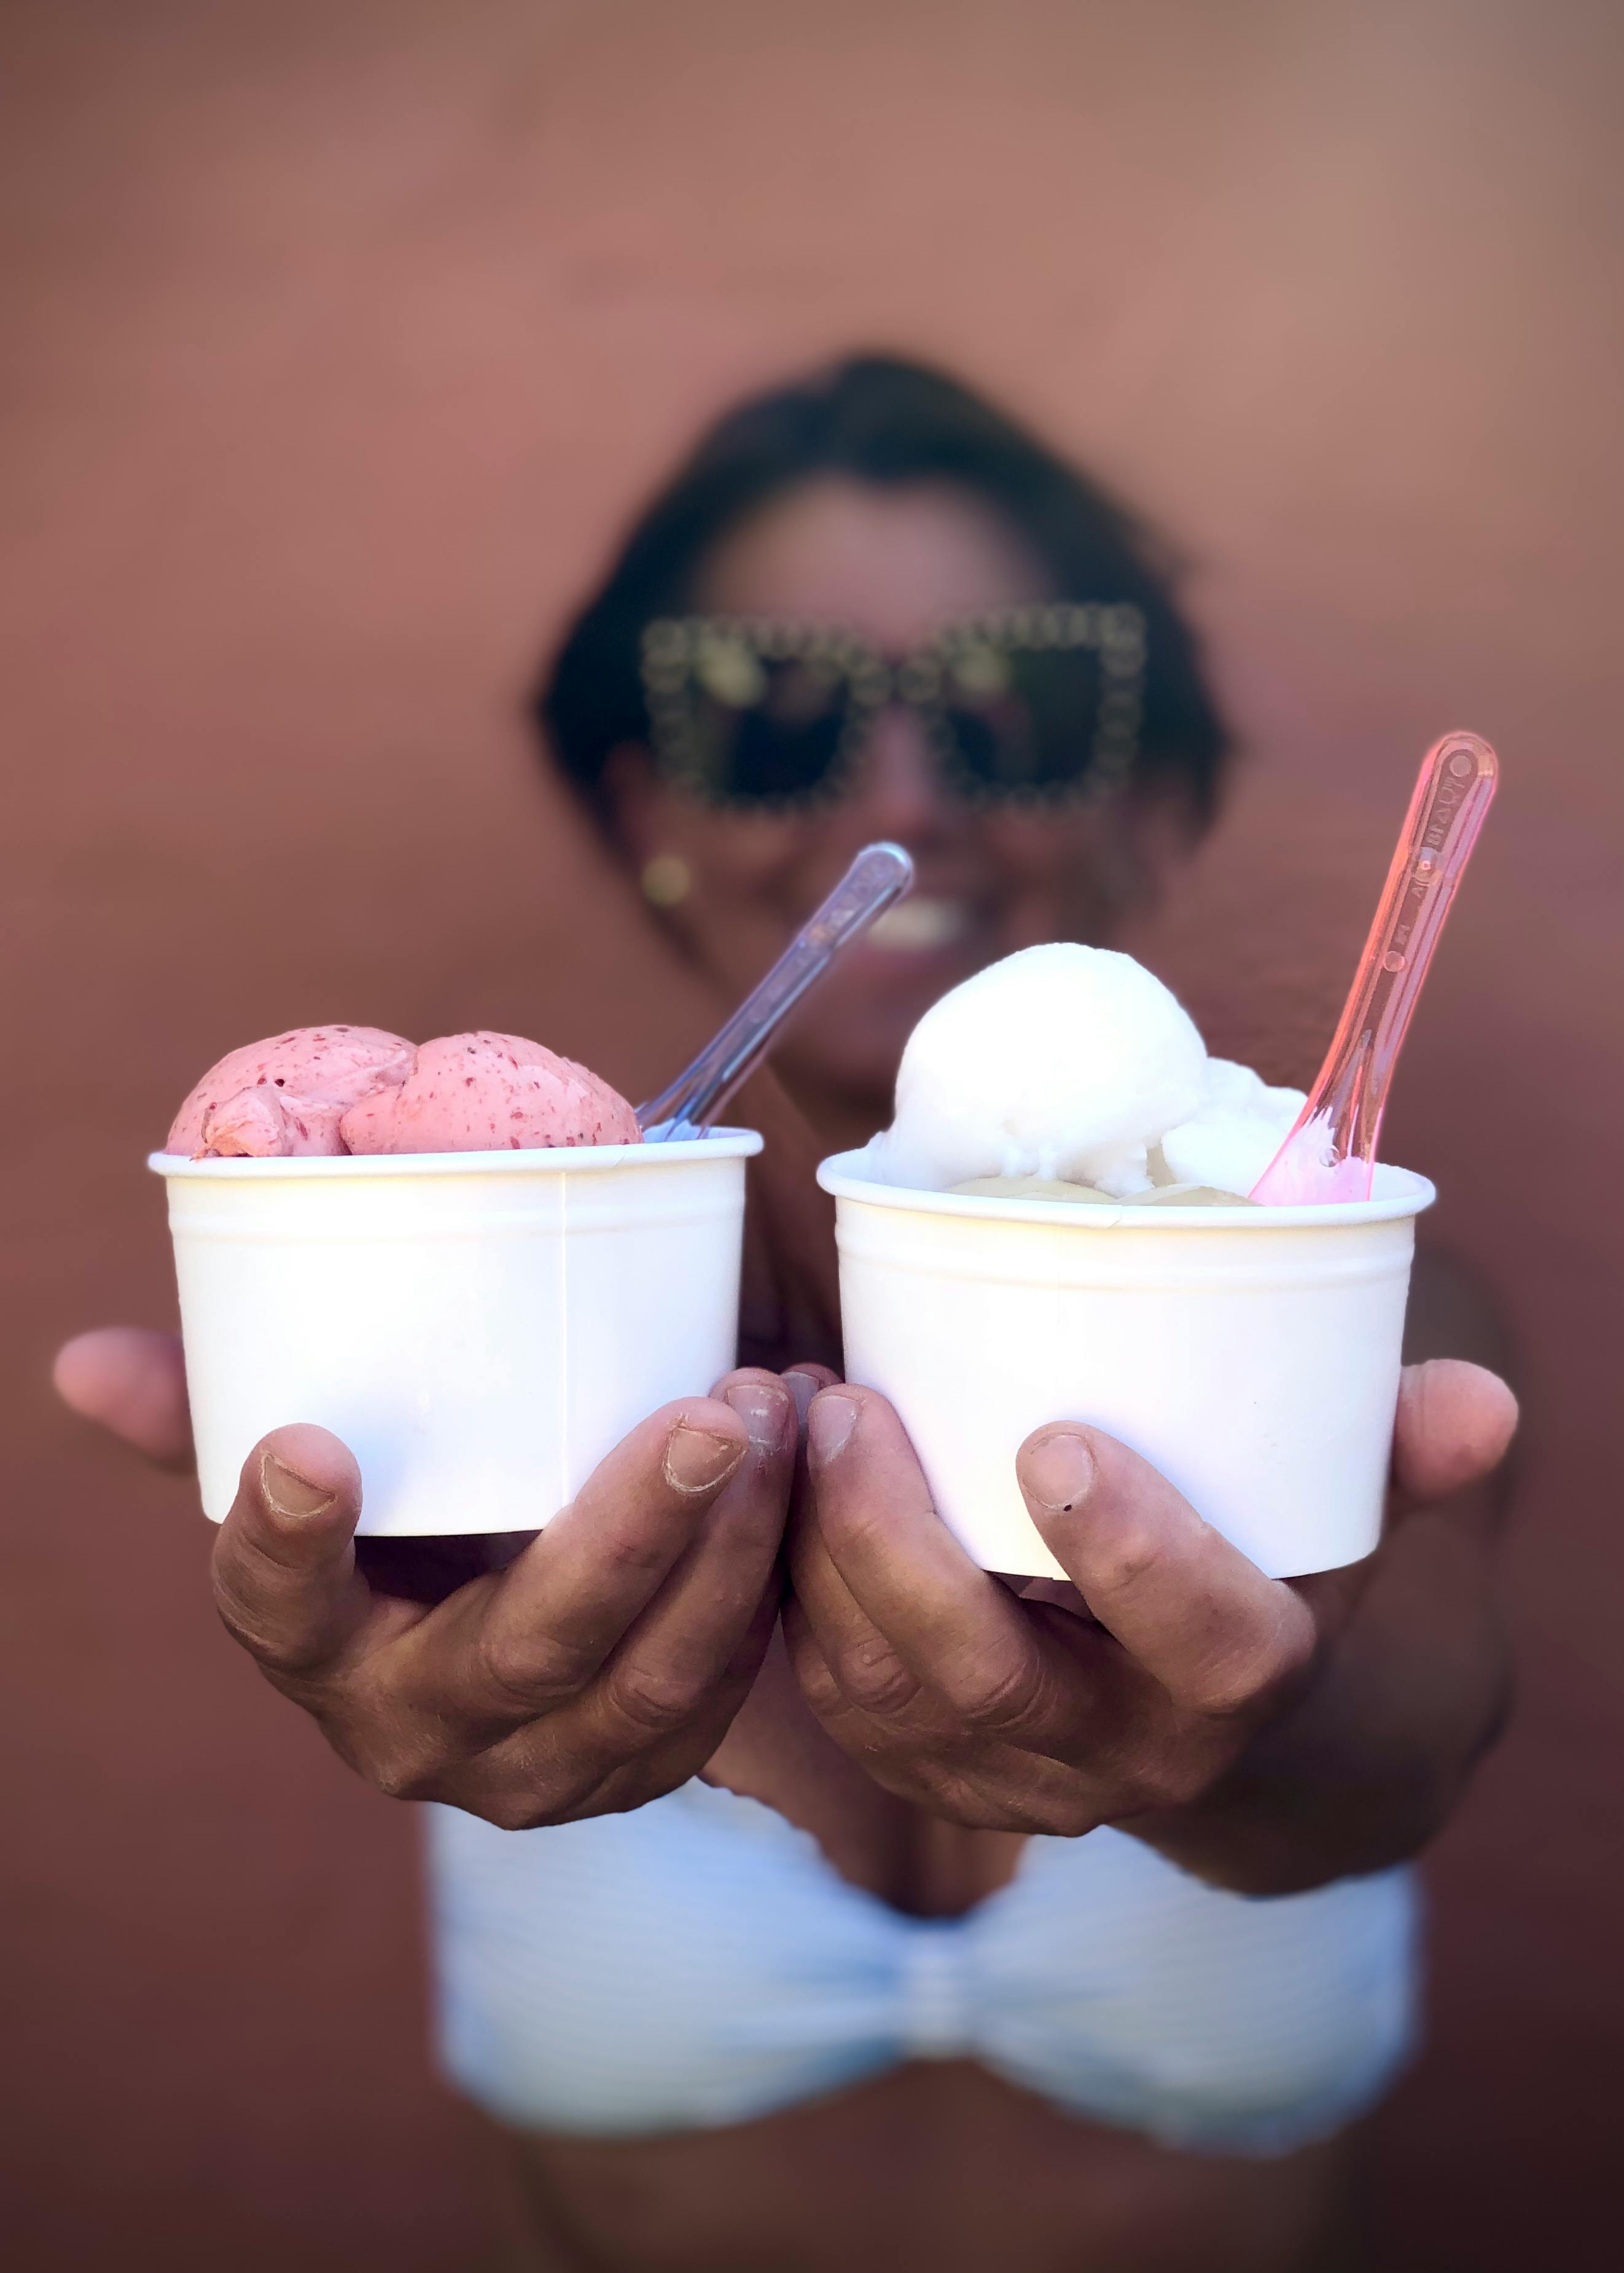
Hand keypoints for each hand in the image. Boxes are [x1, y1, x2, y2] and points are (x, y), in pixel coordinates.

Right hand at [56, 1328, 795, 1825]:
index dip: (285, 1542)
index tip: (308, 1447)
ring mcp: (552, 1764)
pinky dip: (777, 1579)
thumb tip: (81, 1364)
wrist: (493, 1621)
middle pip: (525, 1647)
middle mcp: (424, 1732)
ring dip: (733, 1549)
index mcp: (317, 1650)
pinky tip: (807, 1468)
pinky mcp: (655, 1759)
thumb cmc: (395, 1526)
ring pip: (657, 1680)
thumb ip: (211, 1411)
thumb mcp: (312, 1476)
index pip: (277, 1610)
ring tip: (772, 1414)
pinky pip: (731, 1687)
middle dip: (625, 1531)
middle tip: (703, 1408)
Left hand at [785, 1362, 1517, 1891]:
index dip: (1138, 1557)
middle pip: (992, 1678)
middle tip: (853, 1404)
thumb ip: (1395, 1455)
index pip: (1203, 1647)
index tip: (1059, 1440)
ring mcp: (1004, 1777)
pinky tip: (768, 1477)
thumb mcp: (1339, 1522)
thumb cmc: (1262, 1576)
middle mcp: (1117, 1756)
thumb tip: (1480, 1397)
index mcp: (1237, 1688)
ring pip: (884, 1693)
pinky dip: (786, 1589)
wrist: (1197, 1721)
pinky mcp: (917, 1767)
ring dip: (818, 1555)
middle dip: (904, 1544)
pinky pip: (829, 1697)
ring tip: (794, 1416)